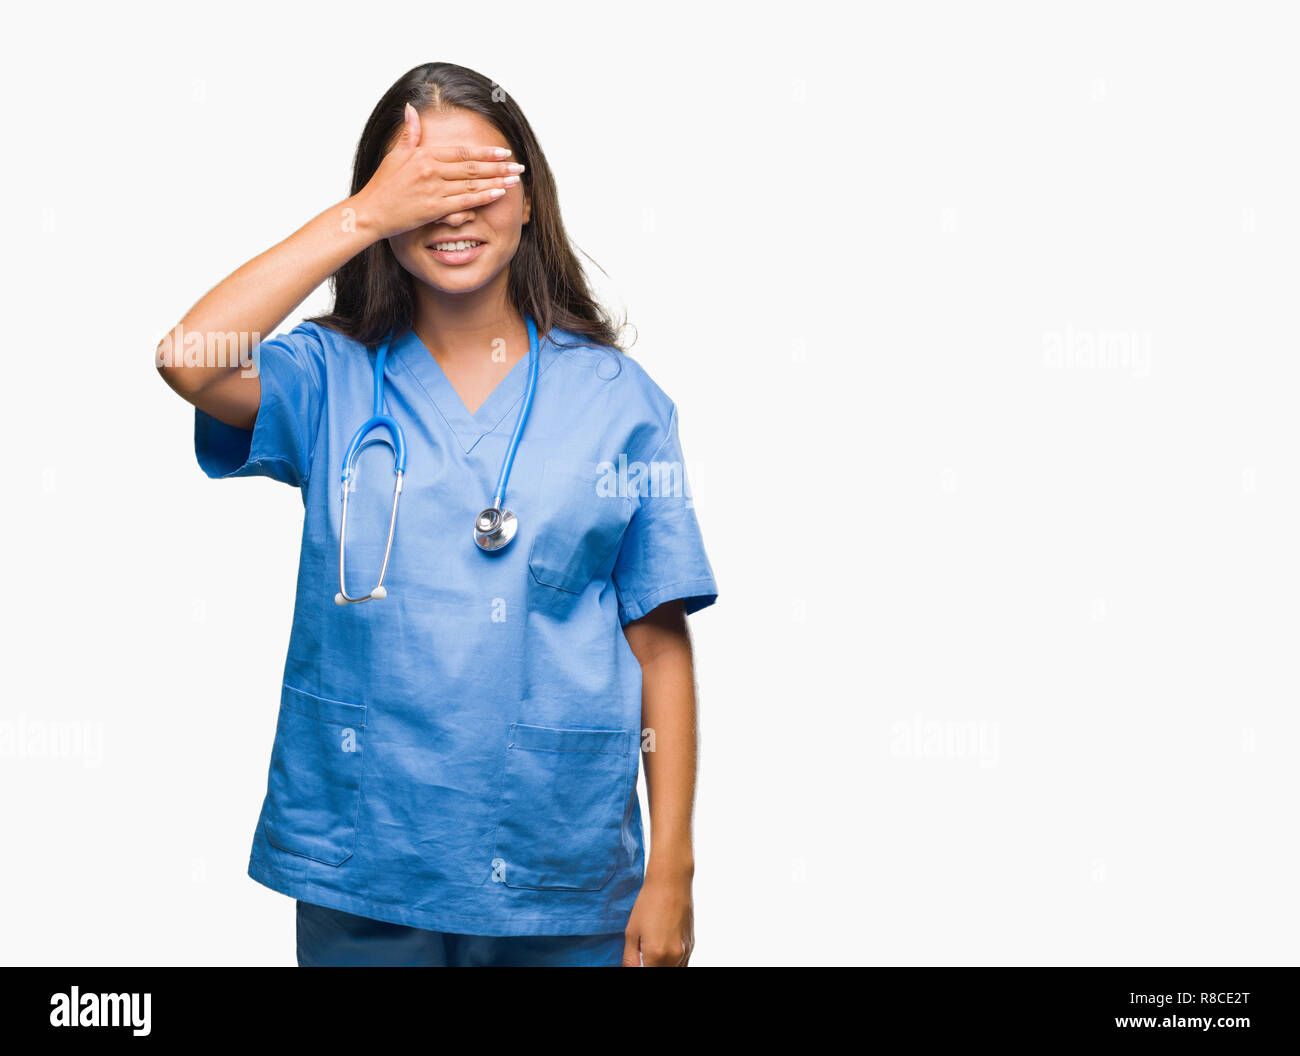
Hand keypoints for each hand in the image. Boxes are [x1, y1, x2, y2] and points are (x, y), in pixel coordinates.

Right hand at [351, 103, 522, 239]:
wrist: (370, 212)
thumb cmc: (382, 185)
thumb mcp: (395, 155)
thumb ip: (409, 133)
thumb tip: (411, 108)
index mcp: (424, 155)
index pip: (462, 152)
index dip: (485, 152)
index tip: (503, 152)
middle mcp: (431, 170)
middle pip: (472, 167)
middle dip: (499, 166)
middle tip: (518, 166)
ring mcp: (433, 189)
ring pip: (472, 184)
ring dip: (497, 181)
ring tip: (514, 179)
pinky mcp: (434, 208)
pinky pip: (464, 201)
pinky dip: (483, 197)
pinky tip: (499, 194)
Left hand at [623, 869, 693, 966]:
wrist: (671, 882)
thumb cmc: (649, 903)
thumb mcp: (631, 932)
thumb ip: (630, 959)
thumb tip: (630, 971)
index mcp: (656, 954)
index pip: (646, 975)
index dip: (640, 970)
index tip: (637, 962)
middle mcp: (673, 956)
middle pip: (661, 973)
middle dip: (651, 967)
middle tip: (643, 957)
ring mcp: (685, 951)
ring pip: (674, 971)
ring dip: (662, 967)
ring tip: (652, 954)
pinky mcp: (691, 945)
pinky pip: (682, 964)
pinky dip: (672, 964)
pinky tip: (662, 952)